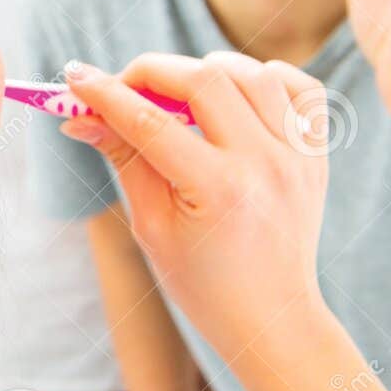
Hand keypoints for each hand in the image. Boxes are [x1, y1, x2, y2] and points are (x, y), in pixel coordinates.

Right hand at [59, 53, 329, 358]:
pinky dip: (266, 78)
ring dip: (205, 70)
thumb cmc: (203, 283)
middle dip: (151, 72)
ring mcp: (298, 156)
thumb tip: (80, 116)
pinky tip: (237, 96)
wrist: (272, 320)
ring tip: (178, 95)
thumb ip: (123, 158)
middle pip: (204, 79)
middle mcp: (264, 164)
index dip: (105, 94)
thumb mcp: (151, 225)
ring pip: (251, 72)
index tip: (74, 76)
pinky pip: (301, 87)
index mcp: (218, 190)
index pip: (150, 121)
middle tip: (123, 86)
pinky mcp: (316, 154)